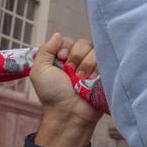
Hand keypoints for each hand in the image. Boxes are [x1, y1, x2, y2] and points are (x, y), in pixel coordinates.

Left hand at [31, 32, 101, 146]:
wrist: (69, 113)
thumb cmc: (52, 95)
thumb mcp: (39, 71)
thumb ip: (45, 50)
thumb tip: (57, 34)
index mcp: (63, 58)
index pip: (68, 40)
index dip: (65, 48)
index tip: (60, 60)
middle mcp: (79, 60)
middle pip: (83, 43)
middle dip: (76, 57)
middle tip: (70, 73)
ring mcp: (93, 67)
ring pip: (95, 51)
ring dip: (86, 66)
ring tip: (81, 80)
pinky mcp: (105, 73)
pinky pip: (106, 60)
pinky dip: (97, 70)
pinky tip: (92, 80)